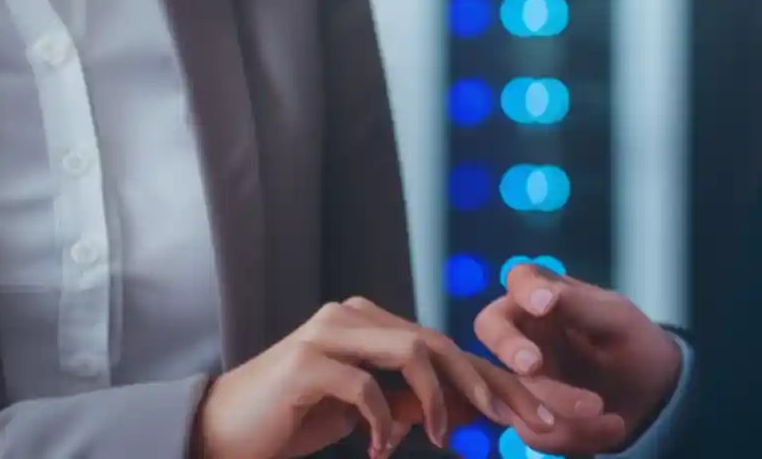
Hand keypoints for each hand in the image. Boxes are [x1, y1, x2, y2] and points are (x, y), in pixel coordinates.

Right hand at [192, 297, 564, 458]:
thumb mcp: (363, 412)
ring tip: (444, 438)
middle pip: (440, 343)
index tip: (542, 413)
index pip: (445, 349)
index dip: (496, 381)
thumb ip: (407, 401)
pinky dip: (381, 422)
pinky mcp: (306, 361)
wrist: (219, 433)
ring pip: (412, 351)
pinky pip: (364, 387)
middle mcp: (353, 317)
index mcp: (370, 324)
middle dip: (492, 385)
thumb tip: (462, 407)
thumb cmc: (292, 421)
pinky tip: (376, 449)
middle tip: (530, 423)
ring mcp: (328, 333)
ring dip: (439, 399)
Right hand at [475, 264, 682, 454]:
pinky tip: (609, 428)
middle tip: (533, 366)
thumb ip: (579, 304)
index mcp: (546, 296)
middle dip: (508, 346)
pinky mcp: (527, 413)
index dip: (525, 290)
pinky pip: (530, 427)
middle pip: (490, 327)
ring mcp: (519, 374)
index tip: (545, 304)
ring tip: (601, 412)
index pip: (521, 278)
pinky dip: (570, 433)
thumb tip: (545, 292)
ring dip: (553, 401)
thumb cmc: (633, 345)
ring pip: (509, 385)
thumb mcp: (616, 320)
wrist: (652, 399)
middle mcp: (524, 331)